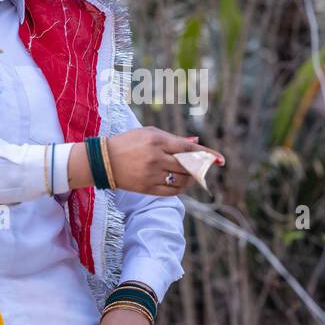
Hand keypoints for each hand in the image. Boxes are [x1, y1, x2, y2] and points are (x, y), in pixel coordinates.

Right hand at [67, 128, 224, 195]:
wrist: (104, 160)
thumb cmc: (129, 142)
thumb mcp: (150, 133)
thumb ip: (174, 139)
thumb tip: (196, 142)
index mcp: (158, 140)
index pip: (189, 149)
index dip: (207, 155)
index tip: (220, 160)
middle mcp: (156, 157)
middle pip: (189, 166)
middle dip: (200, 167)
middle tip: (204, 167)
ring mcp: (151, 174)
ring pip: (182, 180)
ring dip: (191, 179)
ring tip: (191, 174)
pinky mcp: (147, 187)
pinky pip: (172, 191)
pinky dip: (181, 188)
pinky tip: (182, 183)